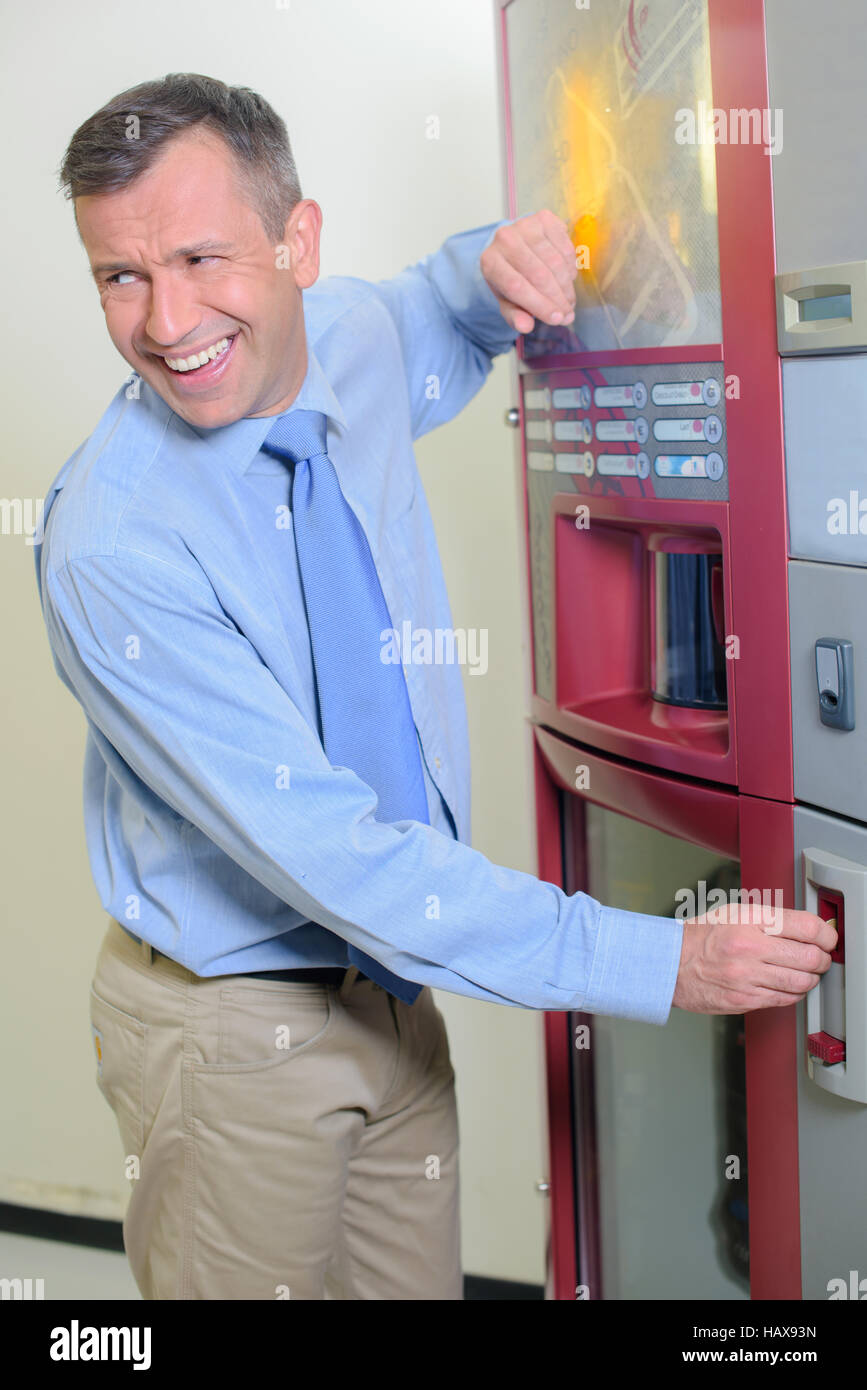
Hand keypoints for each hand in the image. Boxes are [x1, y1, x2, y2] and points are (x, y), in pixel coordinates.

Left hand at [480, 209, 576, 333]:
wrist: (513, 248)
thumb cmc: (511, 278)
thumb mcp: (508, 301)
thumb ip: (515, 316)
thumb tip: (525, 327)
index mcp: (490, 262)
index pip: (517, 287)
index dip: (540, 305)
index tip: (557, 319)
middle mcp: (504, 239)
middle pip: (539, 275)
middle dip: (557, 299)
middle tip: (567, 314)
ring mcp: (525, 225)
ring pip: (555, 262)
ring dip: (567, 286)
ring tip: (569, 300)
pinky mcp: (544, 218)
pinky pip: (565, 247)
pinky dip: (571, 266)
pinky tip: (568, 277)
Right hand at [672, 903, 836, 1013]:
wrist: (668, 963)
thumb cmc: (699, 936)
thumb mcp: (734, 913)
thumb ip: (770, 919)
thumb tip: (805, 928)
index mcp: (749, 921)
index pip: (806, 927)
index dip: (825, 935)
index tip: (827, 938)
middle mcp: (750, 948)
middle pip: (810, 957)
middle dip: (822, 958)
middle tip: (820, 957)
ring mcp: (748, 976)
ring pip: (802, 982)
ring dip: (811, 978)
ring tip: (806, 972)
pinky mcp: (745, 999)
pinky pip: (785, 999)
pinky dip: (794, 993)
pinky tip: (788, 985)